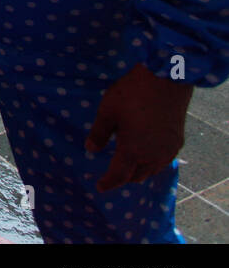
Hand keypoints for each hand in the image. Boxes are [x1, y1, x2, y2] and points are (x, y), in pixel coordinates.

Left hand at [85, 64, 193, 191]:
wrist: (167, 80)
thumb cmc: (132, 94)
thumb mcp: (107, 111)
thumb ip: (99, 133)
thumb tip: (90, 149)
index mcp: (132, 151)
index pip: (119, 175)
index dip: (108, 183)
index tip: (99, 187)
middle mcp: (152, 156)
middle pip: (136, 176)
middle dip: (123, 177)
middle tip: (112, 173)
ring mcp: (168, 150)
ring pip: (151, 170)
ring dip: (138, 170)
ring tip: (127, 164)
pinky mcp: (178, 141)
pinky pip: (163, 160)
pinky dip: (152, 162)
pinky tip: (145, 153)